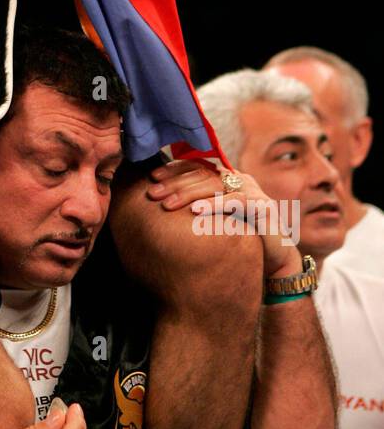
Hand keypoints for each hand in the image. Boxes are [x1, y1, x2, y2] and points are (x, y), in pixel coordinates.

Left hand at [146, 160, 301, 277]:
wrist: (276, 262)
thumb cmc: (240, 241)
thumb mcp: (215, 221)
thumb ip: (196, 208)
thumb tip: (162, 204)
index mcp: (227, 180)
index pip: (198, 166)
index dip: (174, 170)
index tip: (152, 178)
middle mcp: (240, 181)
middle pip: (202, 173)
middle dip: (174, 183)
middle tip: (153, 193)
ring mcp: (252, 191)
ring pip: (215, 184)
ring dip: (188, 193)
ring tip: (167, 204)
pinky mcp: (262, 207)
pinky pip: (235, 202)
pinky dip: (214, 205)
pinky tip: (195, 212)